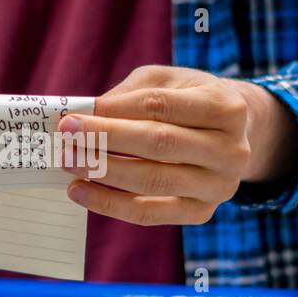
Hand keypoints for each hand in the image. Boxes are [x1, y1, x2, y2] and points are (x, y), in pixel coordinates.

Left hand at [58, 65, 296, 225]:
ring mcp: (219, 186)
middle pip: (159, 144)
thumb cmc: (188, 101)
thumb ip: (129, 95)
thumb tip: (84, 117)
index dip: (114, 112)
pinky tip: (80, 190)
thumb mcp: (166, 82)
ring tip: (68, 161)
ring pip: (152, 181)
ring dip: (103, 172)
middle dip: (105, 139)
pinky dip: (109, 204)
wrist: (231, 136)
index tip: (75, 115)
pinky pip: (149, 213)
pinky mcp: (201, 212)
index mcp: (226, 107)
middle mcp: (231, 150)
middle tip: (66, 136)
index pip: (160, 106)